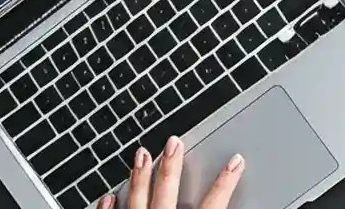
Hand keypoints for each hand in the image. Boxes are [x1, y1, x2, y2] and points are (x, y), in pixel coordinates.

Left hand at [97, 137, 244, 208]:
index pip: (213, 204)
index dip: (226, 181)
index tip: (236, 160)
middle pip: (168, 192)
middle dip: (172, 165)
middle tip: (174, 141)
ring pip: (137, 199)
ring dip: (139, 176)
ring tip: (141, 153)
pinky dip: (108, 208)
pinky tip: (108, 195)